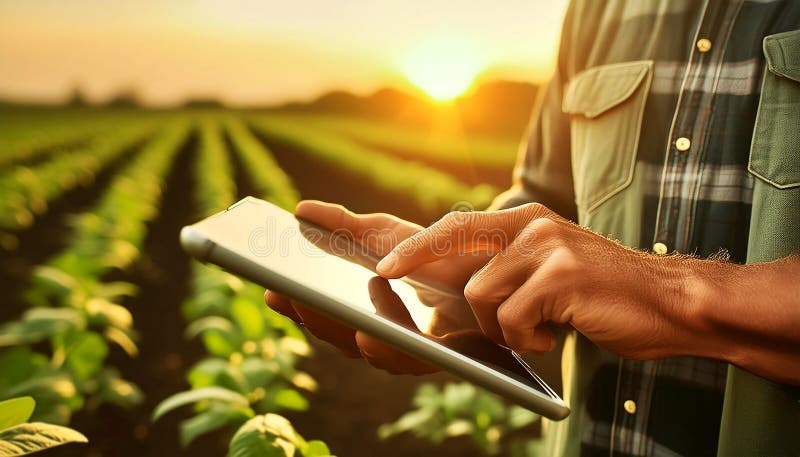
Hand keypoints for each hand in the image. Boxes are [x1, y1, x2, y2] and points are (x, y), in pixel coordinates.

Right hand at [265, 200, 491, 373]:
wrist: (501, 264)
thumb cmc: (441, 254)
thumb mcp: (390, 235)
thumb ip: (346, 227)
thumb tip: (302, 209)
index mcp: (367, 312)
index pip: (326, 317)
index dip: (297, 307)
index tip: (270, 290)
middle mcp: (388, 336)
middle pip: (340, 337)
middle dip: (312, 319)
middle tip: (285, 297)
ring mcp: (416, 349)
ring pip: (372, 351)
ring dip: (345, 333)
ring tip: (326, 309)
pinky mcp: (447, 354)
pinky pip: (413, 354)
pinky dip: (390, 335)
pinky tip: (376, 308)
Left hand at [376, 203, 706, 359]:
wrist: (670, 303)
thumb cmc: (603, 297)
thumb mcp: (552, 270)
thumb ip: (511, 268)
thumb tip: (459, 289)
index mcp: (527, 222)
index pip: (459, 225)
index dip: (418, 244)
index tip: (385, 264)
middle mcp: (533, 225)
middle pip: (453, 241)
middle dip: (412, 260)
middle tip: (388, 274)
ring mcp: (548, 246)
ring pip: (482, 295)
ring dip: (502, 327)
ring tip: (537, 329)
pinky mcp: (562, 274)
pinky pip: (512, 318)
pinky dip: (527, 339)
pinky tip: (554, 334)